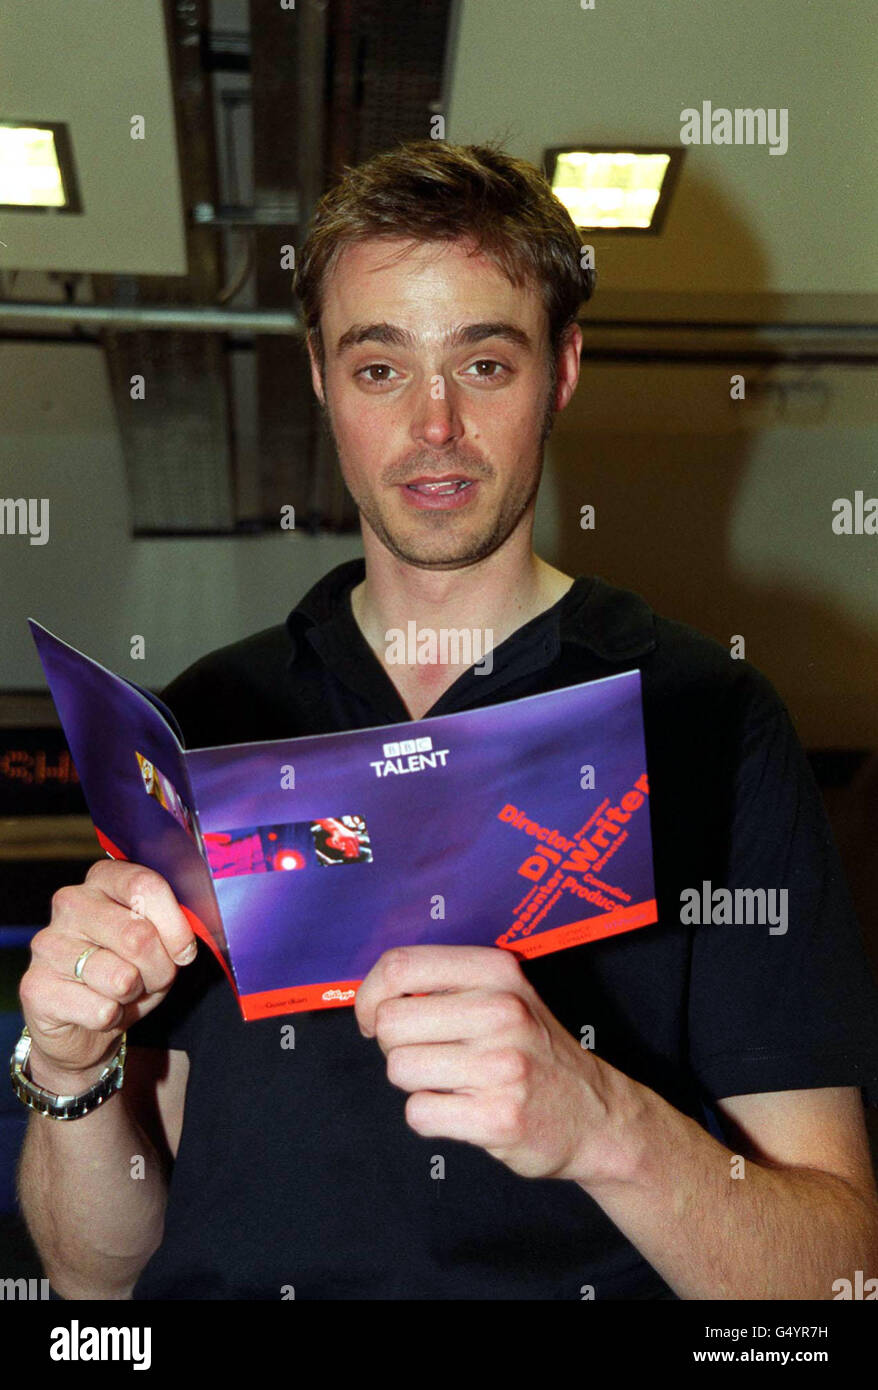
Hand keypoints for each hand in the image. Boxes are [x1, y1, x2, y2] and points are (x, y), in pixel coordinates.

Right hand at [18, 860, 196, 1085]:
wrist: (85, 1025)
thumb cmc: (128, 973)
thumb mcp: (160, 947)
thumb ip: (172, 932)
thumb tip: (183, 944)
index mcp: (104, 880)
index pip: (144, 885)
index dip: (174, 925)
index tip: (184, 951)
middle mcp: (71, 902)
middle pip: (137, 934)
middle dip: (159, 969)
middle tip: (153, 979)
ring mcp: (48, 943)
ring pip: (121, 977)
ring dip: (134, 995)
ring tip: (122, 993)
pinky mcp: (35, 985)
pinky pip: (100, 1009)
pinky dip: (110, 1018)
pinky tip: (97, 1011)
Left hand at [354, 944, 624, 1183]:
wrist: (597, 1115)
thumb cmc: (533, 1050)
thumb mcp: (504, 994)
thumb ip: (445, 983)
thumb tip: (371, 996)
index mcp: (497, 971)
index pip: (400, 966)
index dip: (370, 995)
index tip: (373, 1017)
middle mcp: (502, 1010)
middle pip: (390, 1022)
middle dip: (394, 1045)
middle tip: (427, 1055)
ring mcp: (502, 1066)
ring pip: (399, 1068)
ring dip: (414, 1083)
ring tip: (453, 1083)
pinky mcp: (499, 1118)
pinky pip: (418, 1113)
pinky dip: (429, 1117)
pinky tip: (461, 1111)